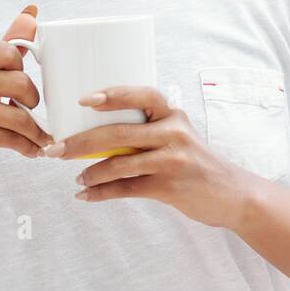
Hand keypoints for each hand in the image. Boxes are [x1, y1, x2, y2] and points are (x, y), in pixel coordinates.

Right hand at [0, 4, 55, 187]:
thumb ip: (8, 44)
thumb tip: (31, 11)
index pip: (12, 53)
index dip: (23, 72)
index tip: (20, 88)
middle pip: (21, 83)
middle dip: (32, 102)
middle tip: (30, 112)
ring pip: (20, 115)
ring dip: (35, 131)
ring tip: (39, 136)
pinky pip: (13, 138)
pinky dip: (28, 147)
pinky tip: (31, 150)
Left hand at [50, 85, 253, 229]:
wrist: (233, 194)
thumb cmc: (197, 163)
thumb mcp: (179, 137)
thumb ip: (149, 132)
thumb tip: (97, 135)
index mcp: (174, 115)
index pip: (143, 96)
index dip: (114, 95)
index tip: (84, 99)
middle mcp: (174, 133)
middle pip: (119, 133)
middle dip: (81, 141)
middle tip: (56, 148)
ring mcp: (172, 160)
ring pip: (119, 163)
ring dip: (91, 171)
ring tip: (77, 176)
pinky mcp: (169, 187)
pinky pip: (126, 189)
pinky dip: (101, 193)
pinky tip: (86, 195)